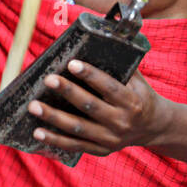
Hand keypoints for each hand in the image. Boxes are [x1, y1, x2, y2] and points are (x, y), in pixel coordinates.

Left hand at [27, 59, 169, 158]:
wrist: (152, 128)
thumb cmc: (139, 96)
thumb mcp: (137, 80)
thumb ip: (119, 64)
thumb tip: (98, 36)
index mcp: (131, 102)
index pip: (109, 87)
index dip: (90, 75)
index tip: (71, 64)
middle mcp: (121, 122)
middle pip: (90, 107)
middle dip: (68, 92)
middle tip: (48, 80)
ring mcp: (110, 139)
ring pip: (78, 129)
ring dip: (54, 118)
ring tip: (34, 107)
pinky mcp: (101, 150)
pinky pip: (74, 145)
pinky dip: (55, 140)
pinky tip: (38, 132)